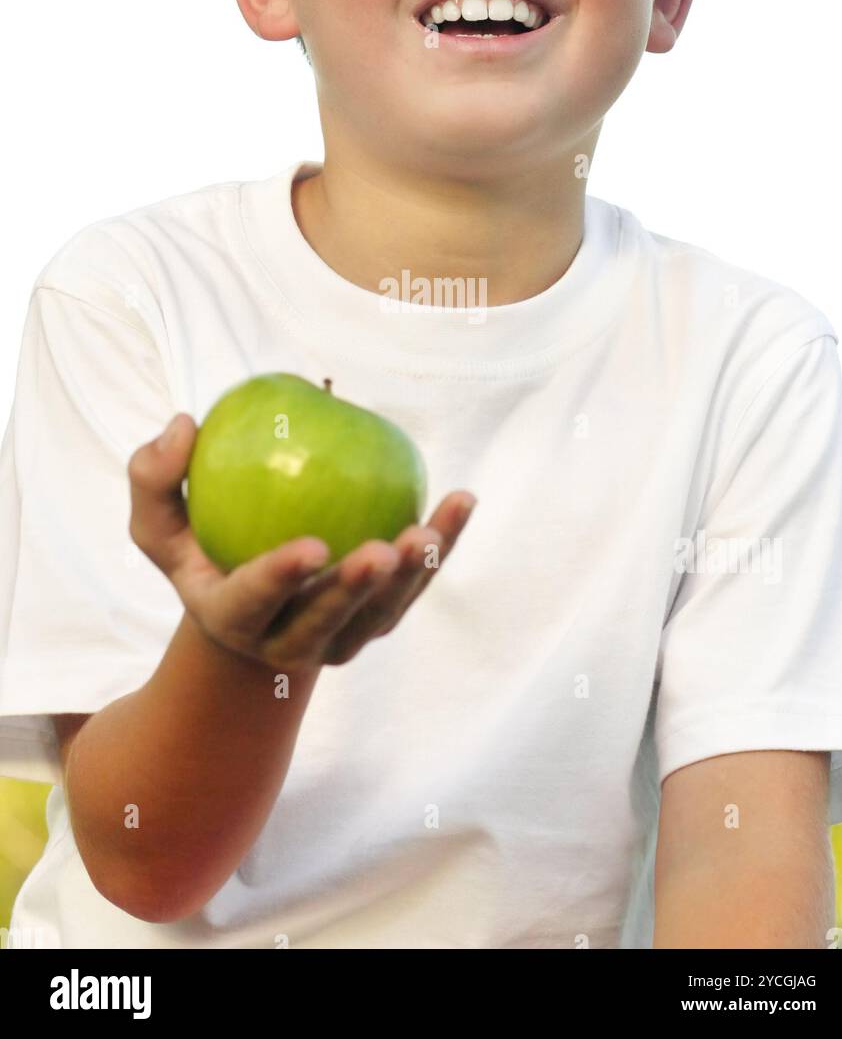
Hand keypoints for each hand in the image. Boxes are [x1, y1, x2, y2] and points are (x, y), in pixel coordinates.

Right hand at [128, 412, 476, 670]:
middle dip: (355, 594)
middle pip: (326, 624)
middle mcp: (289, 641)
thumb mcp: (158, 523)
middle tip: (382, 552)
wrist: (248, 610)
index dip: (280, 579)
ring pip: (381, 613)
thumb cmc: (200, 552)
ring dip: (411, 576)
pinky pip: (416, 584)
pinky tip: (462, 499)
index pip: (253, 602)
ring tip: (429, 530)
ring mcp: (341, 638)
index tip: (312, 547)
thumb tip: (184, 424)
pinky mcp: (378, 620)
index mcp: (233, 619)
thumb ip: (154, 477)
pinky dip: (443, 545)